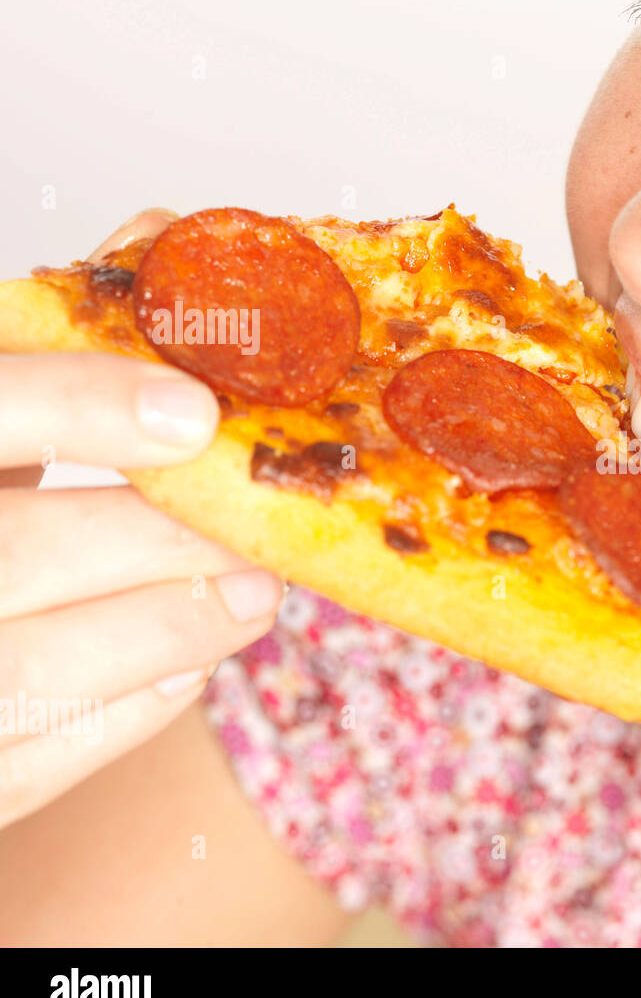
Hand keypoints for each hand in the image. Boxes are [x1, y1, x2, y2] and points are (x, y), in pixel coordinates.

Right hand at [0, 209, 283, 830]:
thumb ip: (57, 342)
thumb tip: (165, 234)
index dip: (75, 407)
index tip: (195, 412)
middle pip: (19, 556)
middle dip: (161, 540)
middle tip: (260, 525)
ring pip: (38, 673)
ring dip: (171, 626)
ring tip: (252, 589)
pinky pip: (36, 764)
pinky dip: (134, 707)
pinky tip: (186, 663)